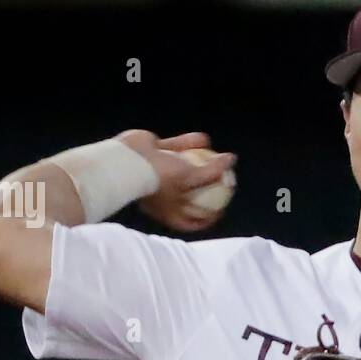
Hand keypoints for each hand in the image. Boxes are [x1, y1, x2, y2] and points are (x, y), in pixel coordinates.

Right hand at [116, 129, 236, 232]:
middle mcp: (161, 193)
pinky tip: (205, 138)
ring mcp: (156, 172)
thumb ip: (212, 172)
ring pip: (182, 167)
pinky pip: (174, 148)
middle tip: (224, 179)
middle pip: (189, 193)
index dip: (207, 218)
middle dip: (206, 187)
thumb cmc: (161, 178)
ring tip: (216, 154)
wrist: (129, 160)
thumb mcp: (191, 179)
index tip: (222, 210)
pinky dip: (189, 143)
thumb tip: (231, 161)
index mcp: (166, 210)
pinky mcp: (152, 153)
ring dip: (199, 160)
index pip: (190, 221)